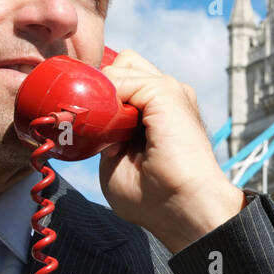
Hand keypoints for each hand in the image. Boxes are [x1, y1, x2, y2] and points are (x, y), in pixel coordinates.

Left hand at [97, 49, 244, 252]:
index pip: (121, 79)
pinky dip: (109, 98)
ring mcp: (170, 90)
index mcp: (158, 111)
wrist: (183, 208)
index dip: (99, 94)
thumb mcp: (115, 161)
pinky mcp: (167, 92)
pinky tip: (118, 130)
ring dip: (105, 96)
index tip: (90, 124)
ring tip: (114, 135)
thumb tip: (92, 113)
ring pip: (121, 65)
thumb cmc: (154, 199)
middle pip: (122, 64)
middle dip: (103, 88)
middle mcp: (167, 96)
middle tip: (102, 128)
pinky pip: (120, 76)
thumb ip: (104, 133)